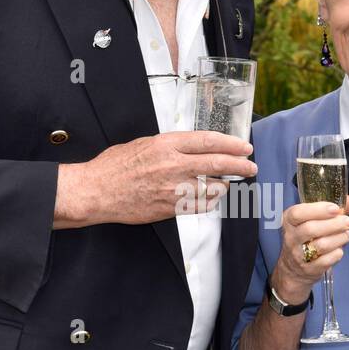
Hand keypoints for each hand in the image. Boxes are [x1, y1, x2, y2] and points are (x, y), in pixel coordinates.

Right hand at [53, 131, 256, 226]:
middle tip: (251, 167)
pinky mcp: (169, 208)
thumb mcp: (143, 144)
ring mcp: (172, 189)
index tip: (244, 147)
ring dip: (223, 186)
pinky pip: (200, 206)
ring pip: (212, 188)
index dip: (231, 144)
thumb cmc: (114, 166)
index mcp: (166, 144)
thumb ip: (169, 146)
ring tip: (226, 184)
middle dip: (239, 166)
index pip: (208, 141)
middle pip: (217, 164)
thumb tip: (190, 147)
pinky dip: (209, 202)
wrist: (97, 191)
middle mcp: (172, 165)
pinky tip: (210, 198)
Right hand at [271, 193, 348, 302]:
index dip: (318, 210)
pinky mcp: (308, 268)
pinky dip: (337, 253)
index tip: (335, 208)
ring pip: (320, 245)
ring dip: (338, 238)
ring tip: (346, 234)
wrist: (294, 269)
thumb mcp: (315, 220)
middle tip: (348, 222)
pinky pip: (326, 261)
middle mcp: (291, 237)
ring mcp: (298, 255)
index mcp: (290, 221)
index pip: (298, 213)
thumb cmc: (307, 238)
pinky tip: (339, 249)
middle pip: (311, 229)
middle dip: (334, 224)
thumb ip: (336, 210)